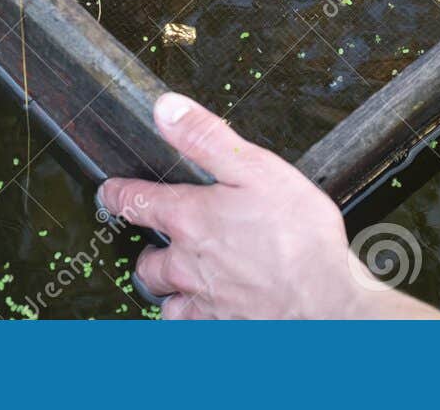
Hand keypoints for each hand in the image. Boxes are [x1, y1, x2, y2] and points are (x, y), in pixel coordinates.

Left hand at [98, 93, 439, 318]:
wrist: (328, 304)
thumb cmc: (301, 236)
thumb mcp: (256, 168)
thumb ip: (206, 137)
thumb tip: (165, 109)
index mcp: (190, 218)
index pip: (134, 203)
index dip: (118, 194)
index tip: (111, 191)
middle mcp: (187, 264)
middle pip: (146, 263)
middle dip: (151, 252)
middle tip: (162, 244)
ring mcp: (203, 303)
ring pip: (165, 302)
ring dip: (170, 290)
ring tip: (186, 280)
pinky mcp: (220, 330)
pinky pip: (192, 328)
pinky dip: (195, 319)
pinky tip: (211, 312)